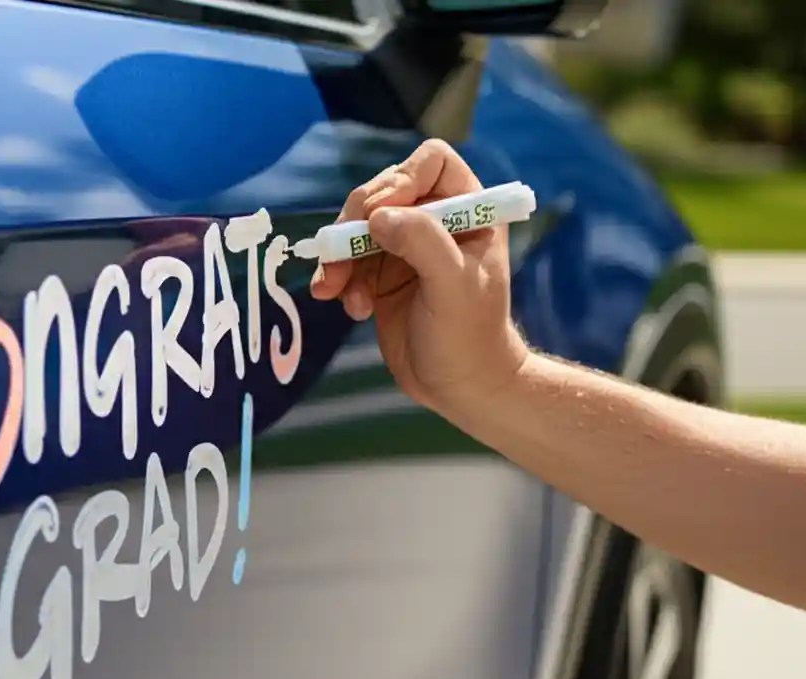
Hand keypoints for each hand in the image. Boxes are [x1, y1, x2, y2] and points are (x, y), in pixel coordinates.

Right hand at [309, 139, 529, 412]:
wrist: (460, 387)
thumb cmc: (470, 336)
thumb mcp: (454, 286)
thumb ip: (422, 243)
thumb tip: (378, 217)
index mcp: (468, 211)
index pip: (431, 162)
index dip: (401, 180)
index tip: (381, 217)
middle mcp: (435, 221)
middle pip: (382, 191)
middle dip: (355, 223)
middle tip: (340, 256)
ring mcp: (405, 248)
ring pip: (357, 227)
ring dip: (339, 256)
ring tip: (335, 291)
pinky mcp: (380, 275)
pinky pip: (347, 260)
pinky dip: (338, 279)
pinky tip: (346, 306)